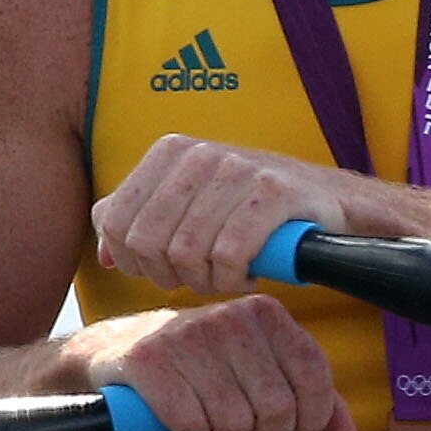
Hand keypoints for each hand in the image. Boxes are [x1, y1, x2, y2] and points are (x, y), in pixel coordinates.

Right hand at [86, 300, 357, 430]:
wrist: (119, 349)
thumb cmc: (203, 365)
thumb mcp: (260, 369)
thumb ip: (310, 400)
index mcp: (266, 314)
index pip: (314, 377)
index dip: (310, 417)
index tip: (291, 426)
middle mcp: (229, 317)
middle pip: (277, 408)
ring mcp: (187, 338)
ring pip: (234, 424)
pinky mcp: (149, 364)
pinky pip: (192, 429)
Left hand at [90, 133, 403, 302]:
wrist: (326, 204)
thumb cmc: (250, 212)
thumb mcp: (188, 207)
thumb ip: (139, 222)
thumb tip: (104, 254)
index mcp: (170, 151)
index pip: (116, 223)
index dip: (134, 262)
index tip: (165, 271)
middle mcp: (201, 152)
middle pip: (149, 242)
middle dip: (170, 275)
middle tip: (199, 278)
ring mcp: (238, 168)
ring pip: (187, 253)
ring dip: (206, 280)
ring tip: (225, 275)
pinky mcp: (273, 192)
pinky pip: (229, 255)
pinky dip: (235, 278)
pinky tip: (248, 274)